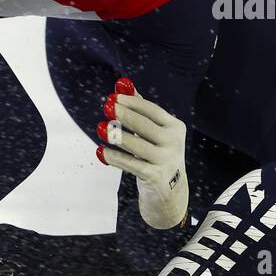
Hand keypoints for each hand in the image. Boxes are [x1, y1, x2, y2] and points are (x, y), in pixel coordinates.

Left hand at [95, 77, 188, 229]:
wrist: (169, 191)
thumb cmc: (157, 154)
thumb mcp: (153, 131)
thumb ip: (139, 109)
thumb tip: (122, 85)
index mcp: (175, 127)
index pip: (153, 111)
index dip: (133, 102)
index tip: (115, 96)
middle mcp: (174, 143)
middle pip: (146, 126)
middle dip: (125, 115)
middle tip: (107, 106)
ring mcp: (165, 161)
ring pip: (137, 146)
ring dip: (118, 136)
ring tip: (101, 128)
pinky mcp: (155, 177)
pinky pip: (131, 165)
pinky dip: (115, 158)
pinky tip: (101, 152)